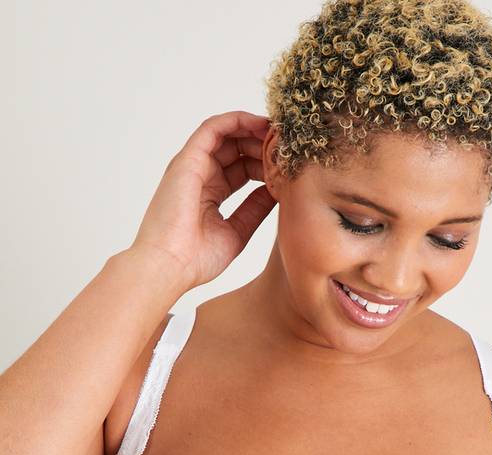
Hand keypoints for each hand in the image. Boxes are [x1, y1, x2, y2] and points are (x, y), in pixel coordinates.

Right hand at [129, 110, 276, 289]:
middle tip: (290, 147)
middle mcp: (200, 176)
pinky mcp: (188, 159)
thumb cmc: (196, 259)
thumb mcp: (238, 231)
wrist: (170, 266)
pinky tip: (261, 124)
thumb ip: (255, 210)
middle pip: (238, 149)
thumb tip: (277, 192)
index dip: (268, 164)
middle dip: (265, 145)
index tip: (290, 167)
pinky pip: (214, 128)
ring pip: (228, 134)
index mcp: (210, 195)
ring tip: (280, 132)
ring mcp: (193, 166)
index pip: (244, 170)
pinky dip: (238, 120)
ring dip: (255, 130)